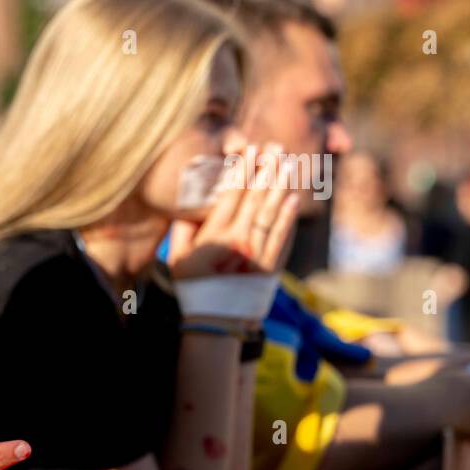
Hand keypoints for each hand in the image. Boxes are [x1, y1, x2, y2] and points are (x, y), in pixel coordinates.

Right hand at [167, 143, 299, 278]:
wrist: (216, 322)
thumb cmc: (193, 288)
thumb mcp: (176, 259)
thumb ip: (180, 230)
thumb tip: (188, 203)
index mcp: (214, 238)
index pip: (232, 196)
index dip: (243, 171)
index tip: (250, 151)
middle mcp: (238, 242)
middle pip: (255, 199)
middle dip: (266, 170)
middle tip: (275, 147)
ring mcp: (257, 254)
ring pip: (271, 213)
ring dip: (280, 187)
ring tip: (288, 165)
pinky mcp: (270, 266)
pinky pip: (282, 236)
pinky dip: (288, 217)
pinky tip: (293, 199)